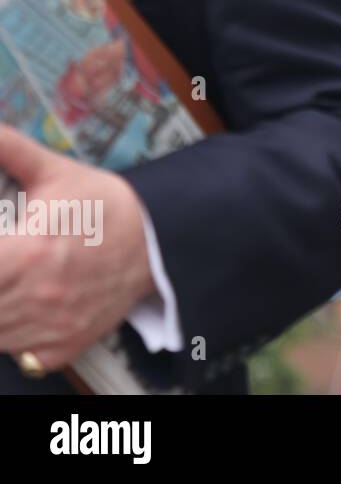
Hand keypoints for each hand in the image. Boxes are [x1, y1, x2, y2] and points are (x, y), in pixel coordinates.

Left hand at [0, 125, 156, 371]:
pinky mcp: (62, 345)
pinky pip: (19, 354)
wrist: (161, 238)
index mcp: (27, 252)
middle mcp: (37, 296)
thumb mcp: (56, 172)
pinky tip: (19, 311)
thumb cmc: (107, 206)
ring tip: (10, 278)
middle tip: (7, 259)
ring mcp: (50, 326)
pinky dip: (12, 338)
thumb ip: (10, 150)